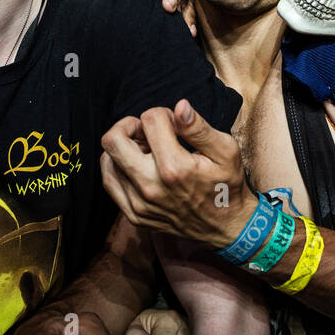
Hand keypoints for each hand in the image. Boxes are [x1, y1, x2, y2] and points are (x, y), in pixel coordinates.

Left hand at [100, 100, 249, 247]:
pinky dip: (118, 166)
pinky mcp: (134, 215)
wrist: (225, 228)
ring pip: (108, 159)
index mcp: (175, 168)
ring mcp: (140, 203)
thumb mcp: (226, 151)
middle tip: (149, 131)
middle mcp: (151, 186)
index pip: (150, 120)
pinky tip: (136, 164)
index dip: (163, 114)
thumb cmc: (226, 185)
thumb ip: (199, 128)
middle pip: (113, 140)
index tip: (175, 125)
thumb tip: (180, 107)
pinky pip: (109, 181)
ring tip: (147, 150)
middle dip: (130, 125)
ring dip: (125, 147)